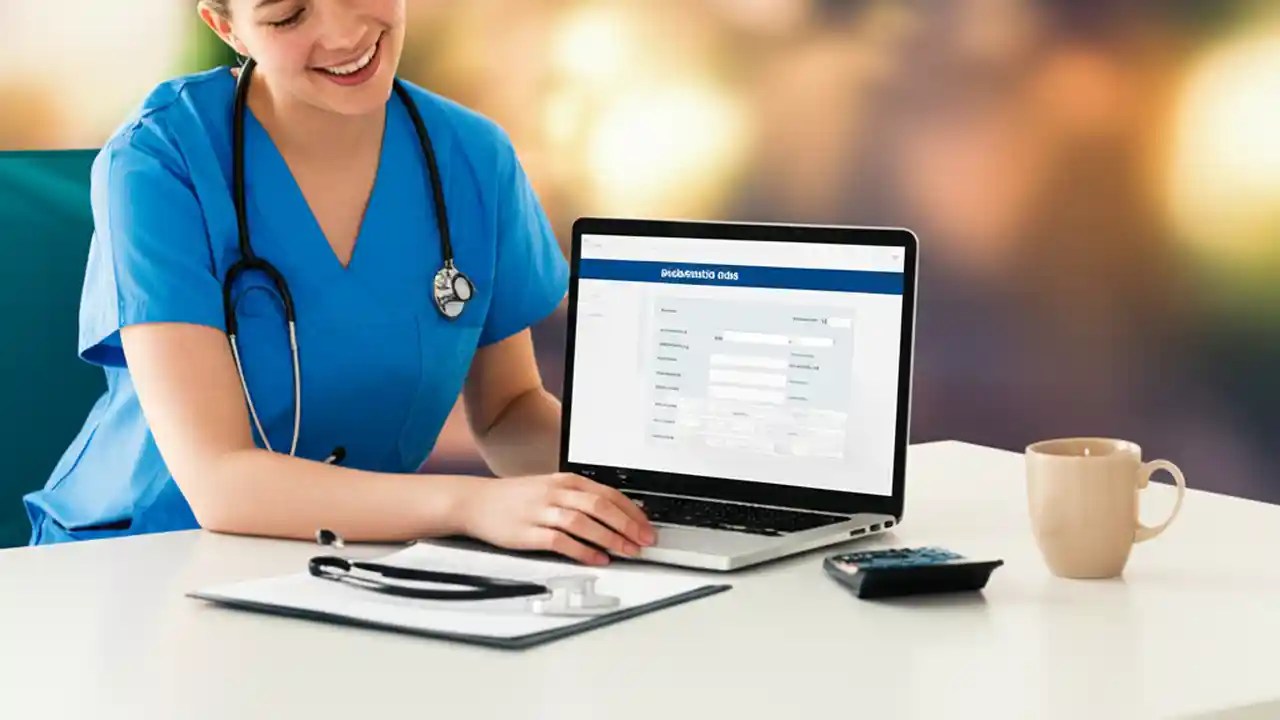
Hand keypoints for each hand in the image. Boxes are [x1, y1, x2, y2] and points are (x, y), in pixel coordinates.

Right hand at [459, 472, 656, 565]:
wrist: (476, 502)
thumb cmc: (515, 498)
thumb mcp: (550, 488)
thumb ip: (579, 499)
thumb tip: (614, 515)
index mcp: (565, 481)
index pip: (608, 494)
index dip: (632, 511)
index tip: (647, 526)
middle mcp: (556, 493)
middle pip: (600, 507)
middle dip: (627, 525)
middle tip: (644, 541)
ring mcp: (541, 512)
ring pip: (583, 523)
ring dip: (610, 538)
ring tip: (627, 551)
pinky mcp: (528, 532)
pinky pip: (561, 542)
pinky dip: (582, 551)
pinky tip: (597, 559)